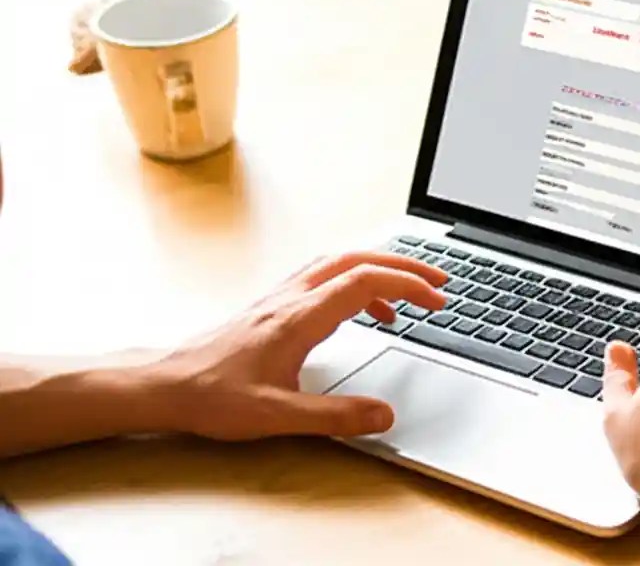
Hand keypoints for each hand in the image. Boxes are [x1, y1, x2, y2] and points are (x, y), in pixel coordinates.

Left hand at [149, 251, 445, 439]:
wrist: (165, 385)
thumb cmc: (212, 396)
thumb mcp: (278, 416)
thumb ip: (335, 416)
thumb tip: (384, 415)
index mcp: (299, 317)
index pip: (364, 280)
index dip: (408, 284)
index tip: (437, 299)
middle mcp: (291, 298)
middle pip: (358, 259)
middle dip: (405, 266)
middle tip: (438, 283)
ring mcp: (281, 298)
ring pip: (340, 263)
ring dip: (380, 269)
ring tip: (407, 294)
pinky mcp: (274, 307)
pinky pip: (324, 278)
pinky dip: (356, 284)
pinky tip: (363, 312)